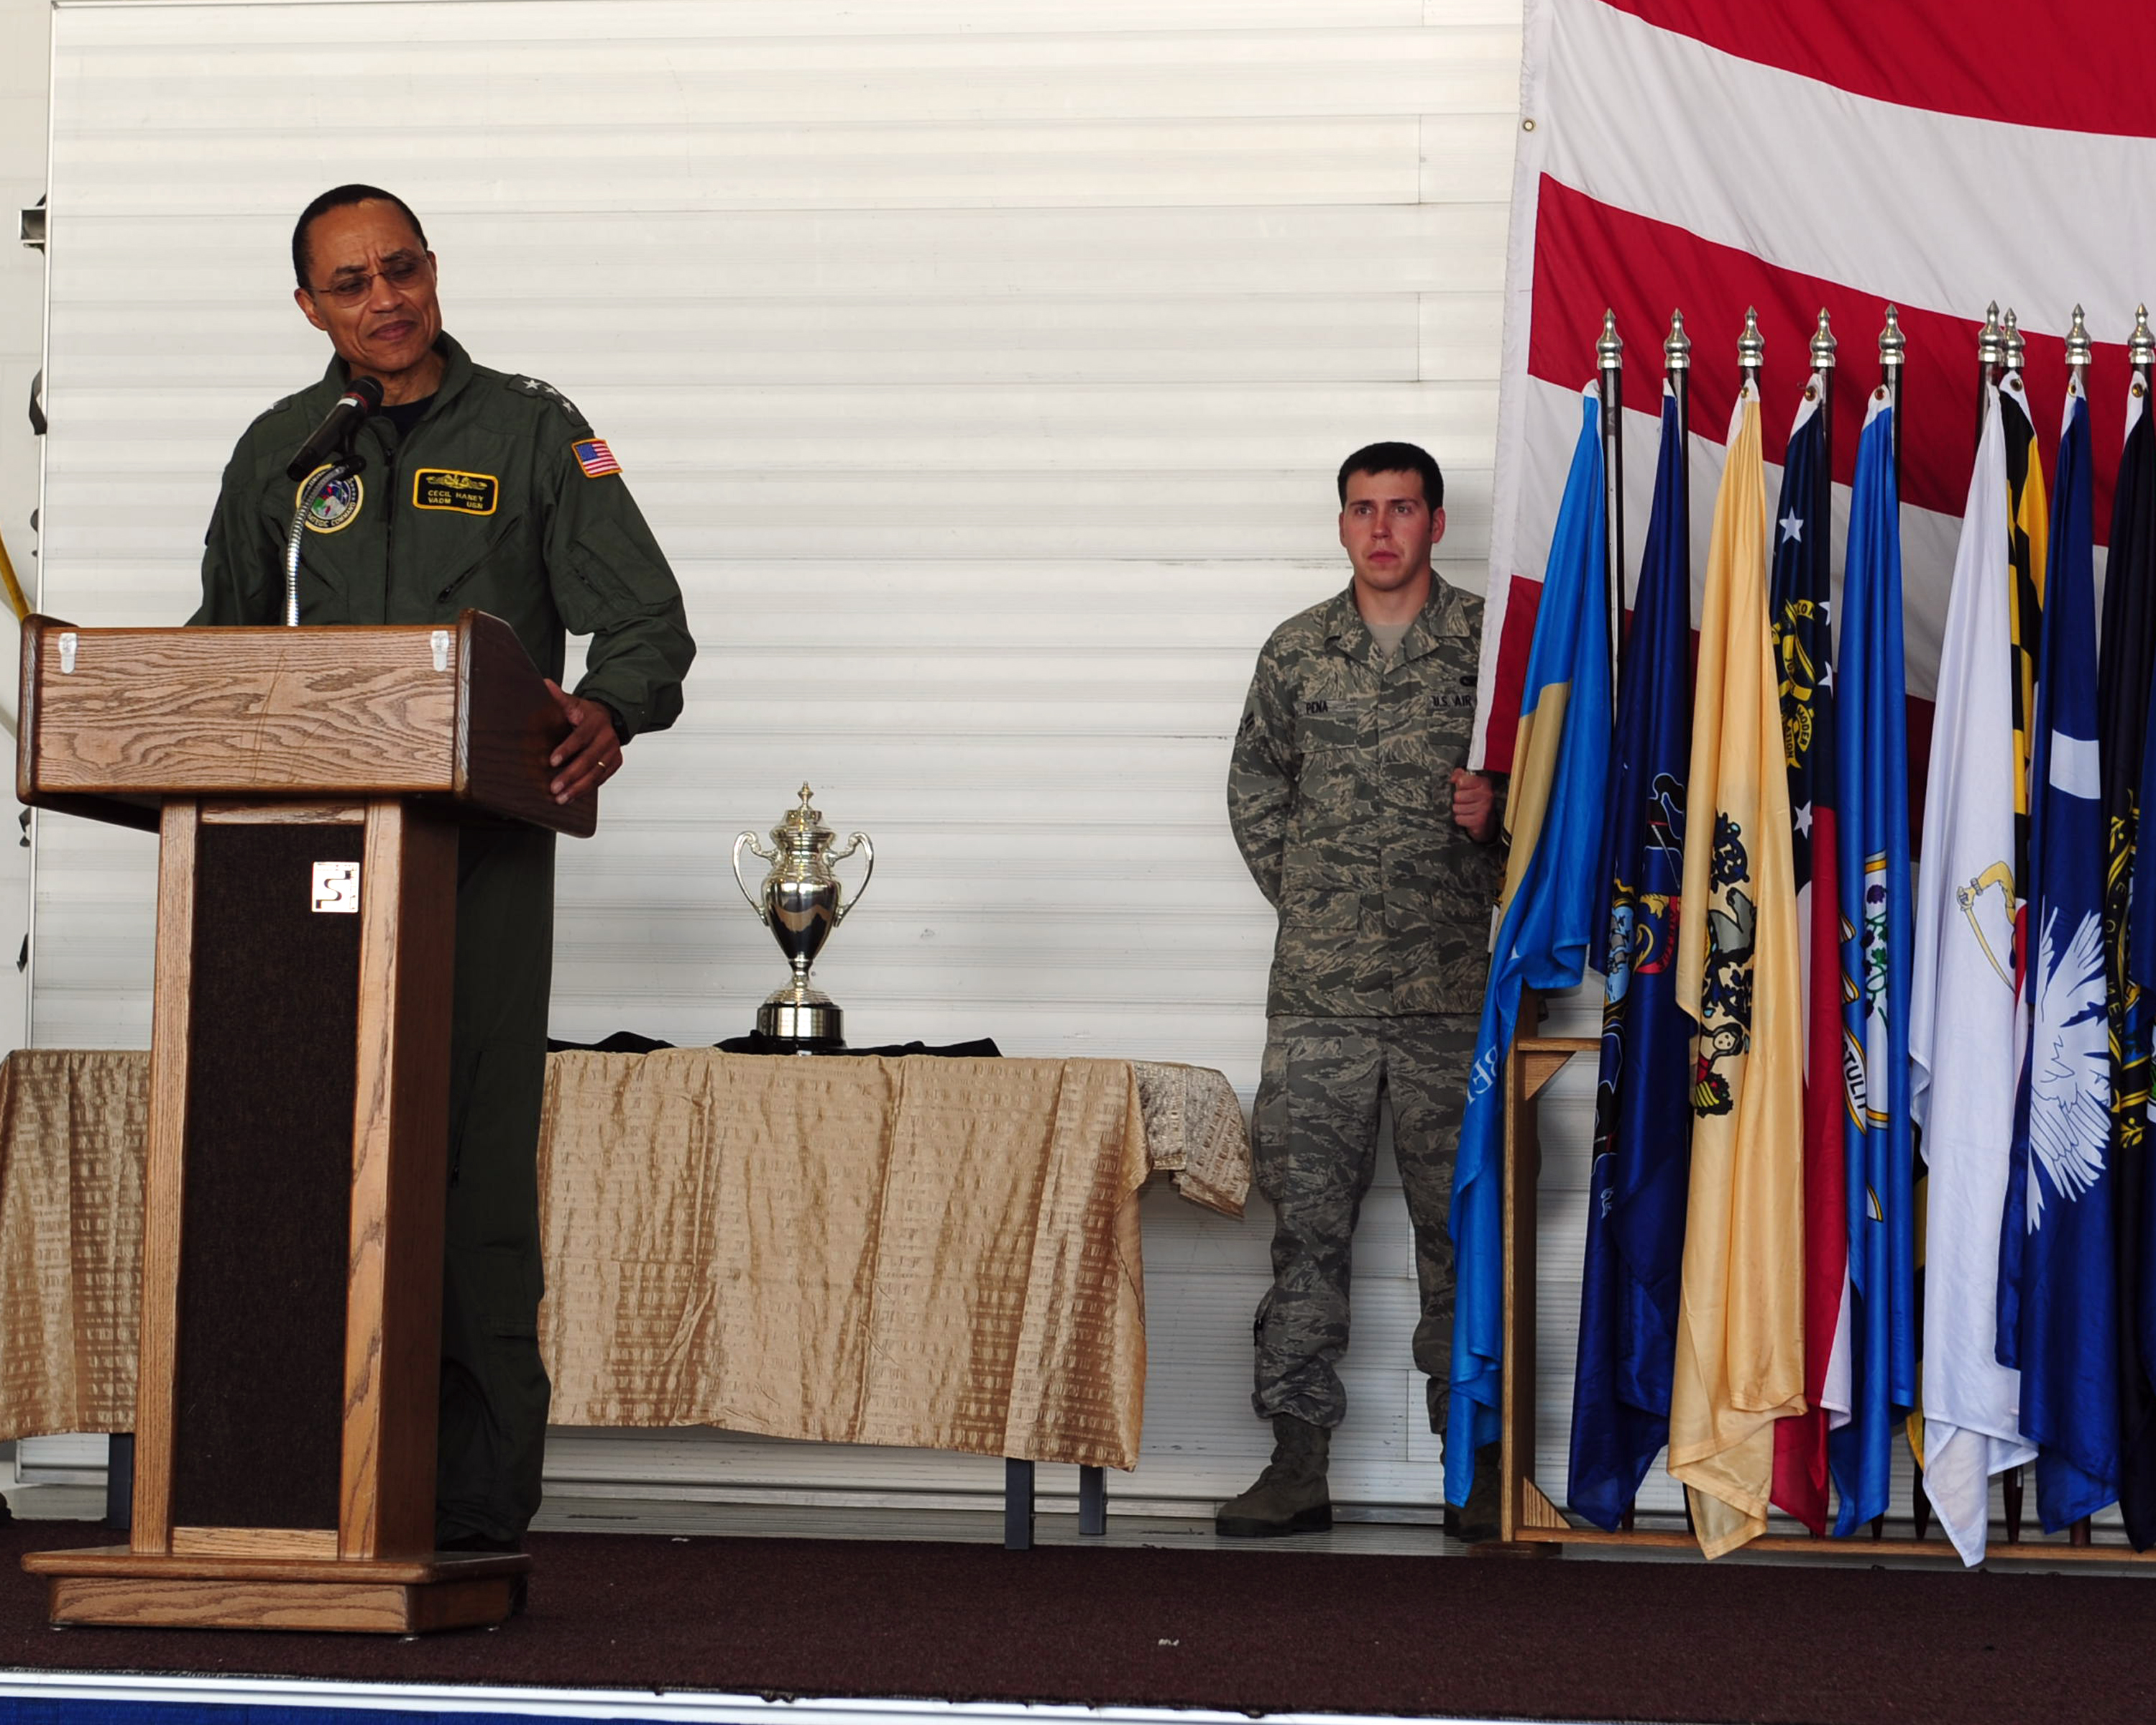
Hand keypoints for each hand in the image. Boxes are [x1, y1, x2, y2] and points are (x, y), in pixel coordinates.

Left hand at [543, 679, 621, 804]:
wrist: (610, 718)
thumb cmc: (587, 714)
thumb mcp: (574, 703)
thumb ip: (559, 697)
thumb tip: (545, 684)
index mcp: (596, 722)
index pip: (580, 737)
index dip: (567, 750)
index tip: (552, 761)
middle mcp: (608, 737)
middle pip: (589, 759)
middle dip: (571, 775)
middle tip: (555, 787)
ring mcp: (613, 752)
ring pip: (596, 773)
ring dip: (579, 787)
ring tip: (562, 797)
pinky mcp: (615, 763)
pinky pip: (601, 779)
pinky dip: (587, 789)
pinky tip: (573, 796)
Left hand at [1450, 768, 1496, 843]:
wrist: (1487, 819)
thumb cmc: (1476, 799)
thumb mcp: (1469, 783)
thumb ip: (1459, 776)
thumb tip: (1454, 778)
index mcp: (1484, 783)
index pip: (1461, 781)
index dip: (1459, 785)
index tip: (1464, 788)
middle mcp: (1486, 795)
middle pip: (1457, 796)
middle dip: (1458, 799)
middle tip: (1466, 800)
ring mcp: (1484, 808)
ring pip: (1457, 808)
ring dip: (1459, 810)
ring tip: (1467, 809)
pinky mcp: (1479, 820)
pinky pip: (1459, 819)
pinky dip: (1461, 819)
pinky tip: (1468, 816)